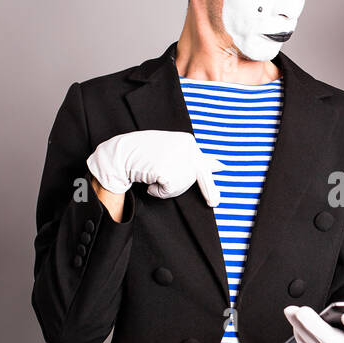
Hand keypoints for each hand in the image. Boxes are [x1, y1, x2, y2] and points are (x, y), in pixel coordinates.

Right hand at [86, 130, 224, 205]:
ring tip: (154, 173)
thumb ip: (196, 158)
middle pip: (197, 179)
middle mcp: (187, 148)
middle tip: (212, 200)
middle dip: (203, 189)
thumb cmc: (144, 154)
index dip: (212, 167)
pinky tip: (149, 178)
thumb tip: (221, 166)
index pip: (205, 161)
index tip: (222, 169)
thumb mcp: (172, 151)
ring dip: (167, 187)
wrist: (121, 153)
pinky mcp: (168, 170)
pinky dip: (157, 191)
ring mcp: (178, 159)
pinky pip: (168, 191)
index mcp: (188, 142)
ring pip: (182, 187)